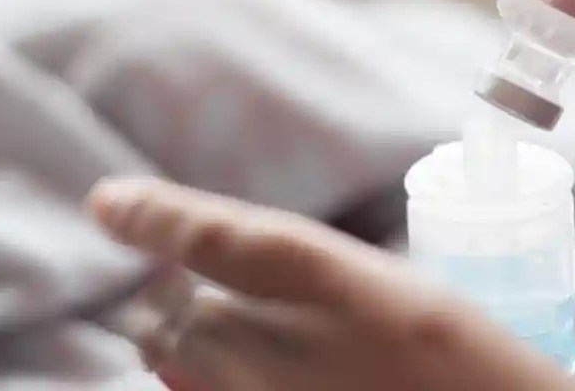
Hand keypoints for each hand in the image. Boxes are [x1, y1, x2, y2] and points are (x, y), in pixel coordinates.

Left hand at [87, 178, 574, 389]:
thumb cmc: (466, 358)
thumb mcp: (400, 292)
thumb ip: (315, 277)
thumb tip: (241, 269)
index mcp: (328, 277)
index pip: (214, 236)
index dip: (154, 214)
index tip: (108, 201)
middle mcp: (283, 337)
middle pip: (178, 304)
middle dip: (169, 289)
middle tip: (178, 281)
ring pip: (177, 355)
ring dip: (174, 333)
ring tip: (190, 324)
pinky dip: (193, 377)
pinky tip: (224, 369)